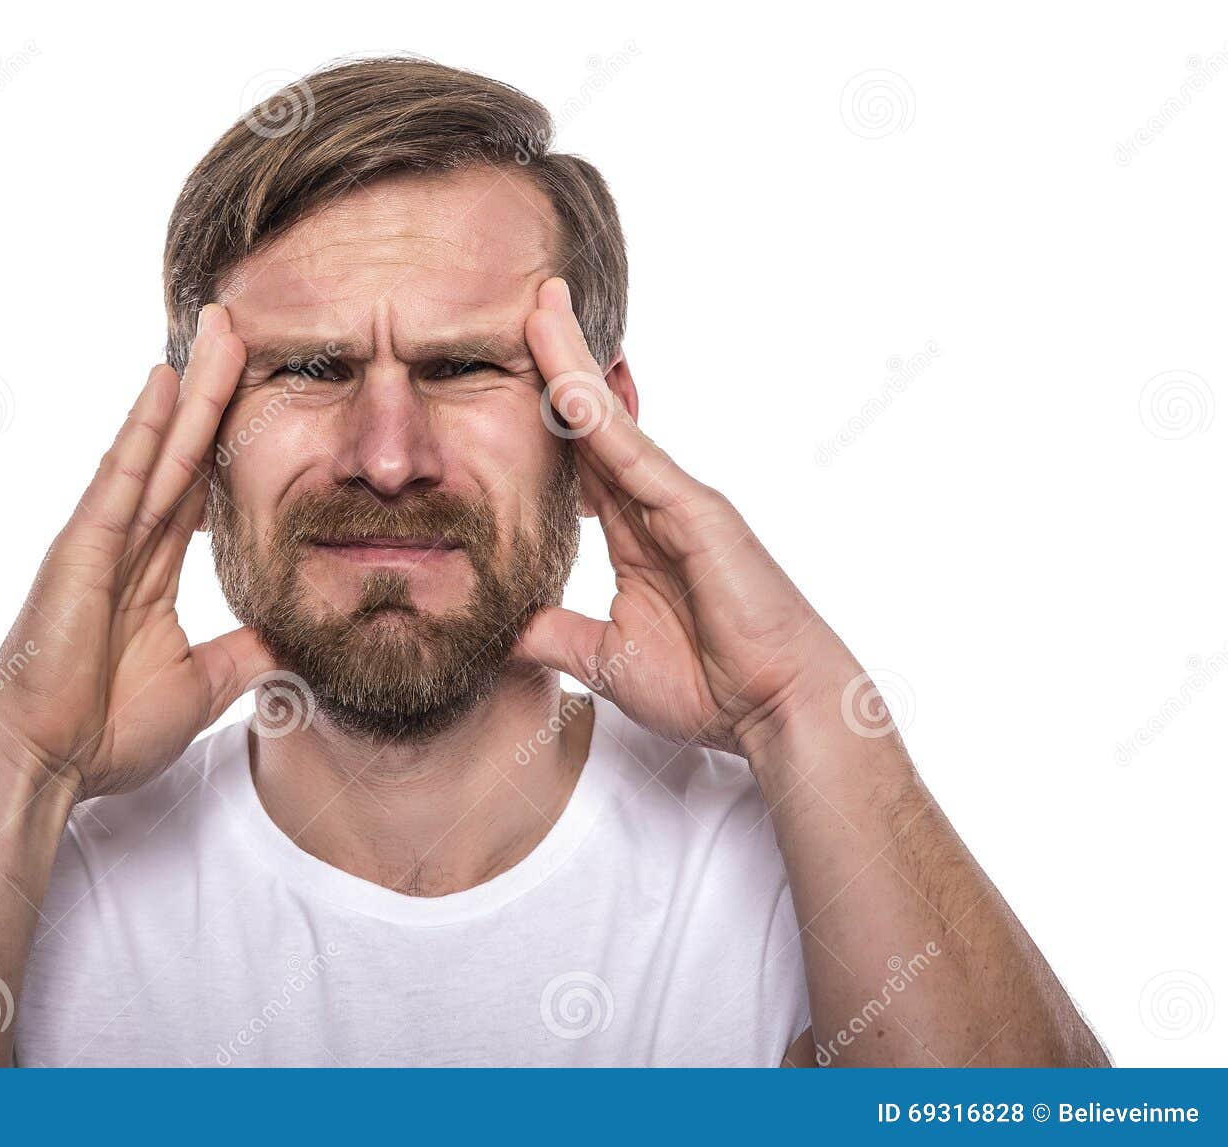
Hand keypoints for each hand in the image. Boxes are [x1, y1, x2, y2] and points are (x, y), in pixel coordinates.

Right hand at [0, 304, 272, 798]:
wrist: (45, 764)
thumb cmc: (104, 732)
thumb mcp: (202, 687)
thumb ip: (245, 654)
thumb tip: (295, 639)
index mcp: (151, 573)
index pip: (201, 489)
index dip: (230, 439)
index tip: (264, 391)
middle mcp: (127, 544)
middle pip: (183, 450)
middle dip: (214, 389)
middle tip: (241, 325)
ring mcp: (102, 540)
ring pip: (159, 448)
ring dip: (190, 388)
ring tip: (219, 328)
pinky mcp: (81, 548)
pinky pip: (121, 477)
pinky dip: (144, 427)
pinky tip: (165, 380)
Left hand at [515, 278, 858, 757]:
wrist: (776, 714)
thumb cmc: (711, 687)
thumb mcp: (605, 660)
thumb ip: (553, 635)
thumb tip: (499, 629)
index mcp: (635, 532)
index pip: (577, 458)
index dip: (541, 412)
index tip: (503, 368)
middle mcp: (656, 504)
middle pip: (590, 421)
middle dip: (557, 361)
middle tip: (524, 302)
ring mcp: (679, 502)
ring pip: (610, 422)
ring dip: (573, 364)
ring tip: (540, 307)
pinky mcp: (700, 513)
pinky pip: (637, 456)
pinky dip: (601, 417)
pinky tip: (567, 381)